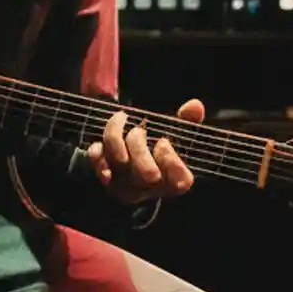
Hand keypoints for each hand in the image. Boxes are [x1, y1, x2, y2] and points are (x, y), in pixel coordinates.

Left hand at [86, 99, 202, 204]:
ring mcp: (127, 184)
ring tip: (122, 120)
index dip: (173, 162)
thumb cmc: (158, 150)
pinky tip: (99, 146)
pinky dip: (97, 155)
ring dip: (118, 139)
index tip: (164, 142)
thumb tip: (195, 105)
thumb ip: (187, 122)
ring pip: (120, 164)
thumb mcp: (176, 136)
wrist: (130, 168)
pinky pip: (99, 166)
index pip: (181, 181)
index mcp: (173, 180)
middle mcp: (150, 187)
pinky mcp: (107, 177)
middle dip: (140, 149)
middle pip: (145, 174)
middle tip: (140, 131)